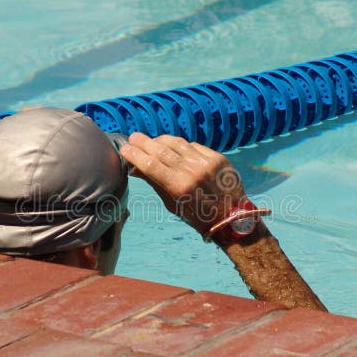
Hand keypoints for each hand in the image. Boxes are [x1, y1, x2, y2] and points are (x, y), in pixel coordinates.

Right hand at [120, 132, 246, 234]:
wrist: (232, 217)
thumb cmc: (198, 216)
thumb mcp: (173, 204)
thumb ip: (155, 183)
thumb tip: (135, 168)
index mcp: (179, 187)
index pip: (150, 164)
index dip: (134, 154)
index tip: (124, 149)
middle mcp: (192, 172)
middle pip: (161, 150)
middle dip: (143, 142)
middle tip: (133, 138)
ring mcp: (206, 162)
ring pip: (177, 143)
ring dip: (160, 140)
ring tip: (151, 141)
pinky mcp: (217, 157)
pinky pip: (193, 145)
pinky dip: (180, 145)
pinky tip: (173, 147)